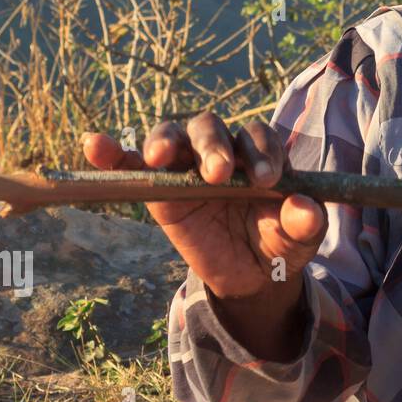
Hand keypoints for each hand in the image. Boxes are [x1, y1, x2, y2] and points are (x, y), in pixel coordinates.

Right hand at [81, 113, 327, 301]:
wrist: (252, 274)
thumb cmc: (278, 244)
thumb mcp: (299, 239)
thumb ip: (306, 223)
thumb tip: (306, 209)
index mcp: (259, 155)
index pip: (258, 137)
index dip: (262, 152)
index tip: (267, 180)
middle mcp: (223, 151)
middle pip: (211, 127)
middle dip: (214, 146)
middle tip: (219, 174)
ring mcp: (187, 166)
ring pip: (174, 134)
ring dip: (166, 140)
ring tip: (161, 156)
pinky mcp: (158, 187)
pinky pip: (131, 163)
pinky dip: (112, 151)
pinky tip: (94, 144)